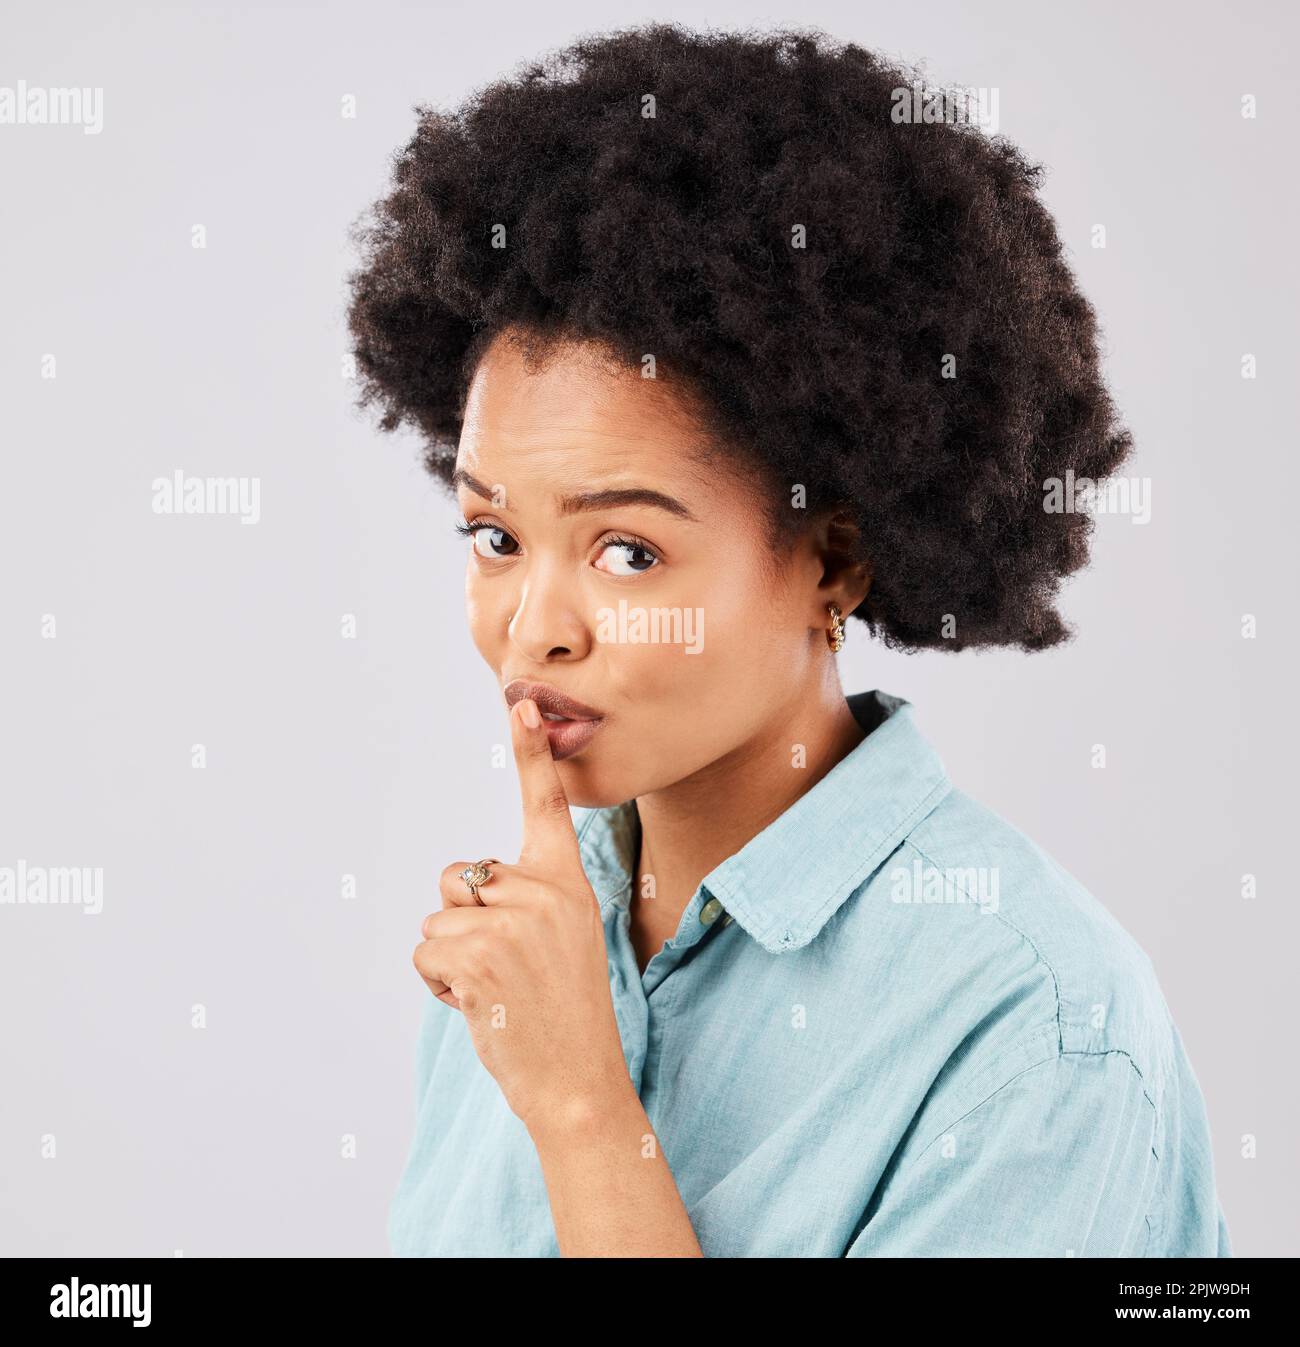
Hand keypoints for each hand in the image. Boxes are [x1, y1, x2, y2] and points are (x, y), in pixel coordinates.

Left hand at [412, 698, 631, 1133]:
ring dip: (451, 957)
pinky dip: (438, 982)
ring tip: (497, 989)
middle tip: (509, 969)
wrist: (579, 1081)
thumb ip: (530, 898)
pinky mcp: (479, 955)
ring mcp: (512, 922)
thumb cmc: (564, 1011)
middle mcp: (544, 891)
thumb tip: (466, 883)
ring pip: (437, 916)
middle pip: (459, 878)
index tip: (521, 705)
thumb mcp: (567, 938)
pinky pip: (426, 950)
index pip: (545, 805)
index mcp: (568, 882)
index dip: (530, 754)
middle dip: (464, 923)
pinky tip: (479, 1003)